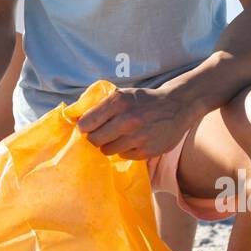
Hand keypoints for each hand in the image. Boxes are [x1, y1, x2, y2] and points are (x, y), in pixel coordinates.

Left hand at [74, 85, 197, 160]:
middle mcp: (127, 119)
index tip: (86, 128)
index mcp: (118, 101)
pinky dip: (124, 150)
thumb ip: (99, 105)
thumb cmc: (143, 100)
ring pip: (107, 150)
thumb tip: (74, 118)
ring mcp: (138, 137)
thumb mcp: (122, 94)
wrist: (176, 106)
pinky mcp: (147, 151)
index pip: (86, 123)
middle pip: (94, 140)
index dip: (83, 128)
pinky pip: (123, 156)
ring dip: (109, 145)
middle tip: (102, 133)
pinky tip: (133, 141)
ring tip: (119, 136)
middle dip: (95, 138)